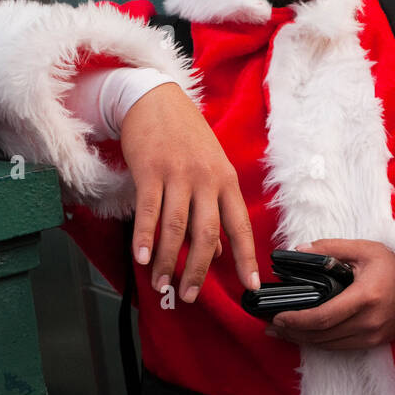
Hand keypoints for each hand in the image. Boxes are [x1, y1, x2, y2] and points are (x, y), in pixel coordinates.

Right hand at [120, 82, 258, 301]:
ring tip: (162, 284)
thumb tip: (219, 249)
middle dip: (198, 269)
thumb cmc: (186, 137)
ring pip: (176, 227)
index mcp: (226, 180)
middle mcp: (207, 179)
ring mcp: (179, 174)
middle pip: (207, 233)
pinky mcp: (151, 170)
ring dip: (168, 260)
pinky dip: (145, 237)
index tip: (251, 286)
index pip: (240, 225)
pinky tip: (142, 257)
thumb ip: (214, 208)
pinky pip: (149, 210)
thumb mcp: (210, 168)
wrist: (155, 99)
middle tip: (189, 295)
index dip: (247, 257)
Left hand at [266, 239, 394, 350]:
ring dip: (304, 340)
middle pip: (322, 335)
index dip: (296, 321)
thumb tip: (298, 251)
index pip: (322, 317)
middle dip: (293, 333)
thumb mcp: (363, 249)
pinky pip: (341, 347)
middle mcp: (369, 321)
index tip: (277, 317)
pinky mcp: (376, 342)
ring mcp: (374, 335)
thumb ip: (330, 249)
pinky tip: (307, 335)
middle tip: (271, 326)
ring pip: (329, 345)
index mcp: (365, 297)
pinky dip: (321, 342)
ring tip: (283, 331)